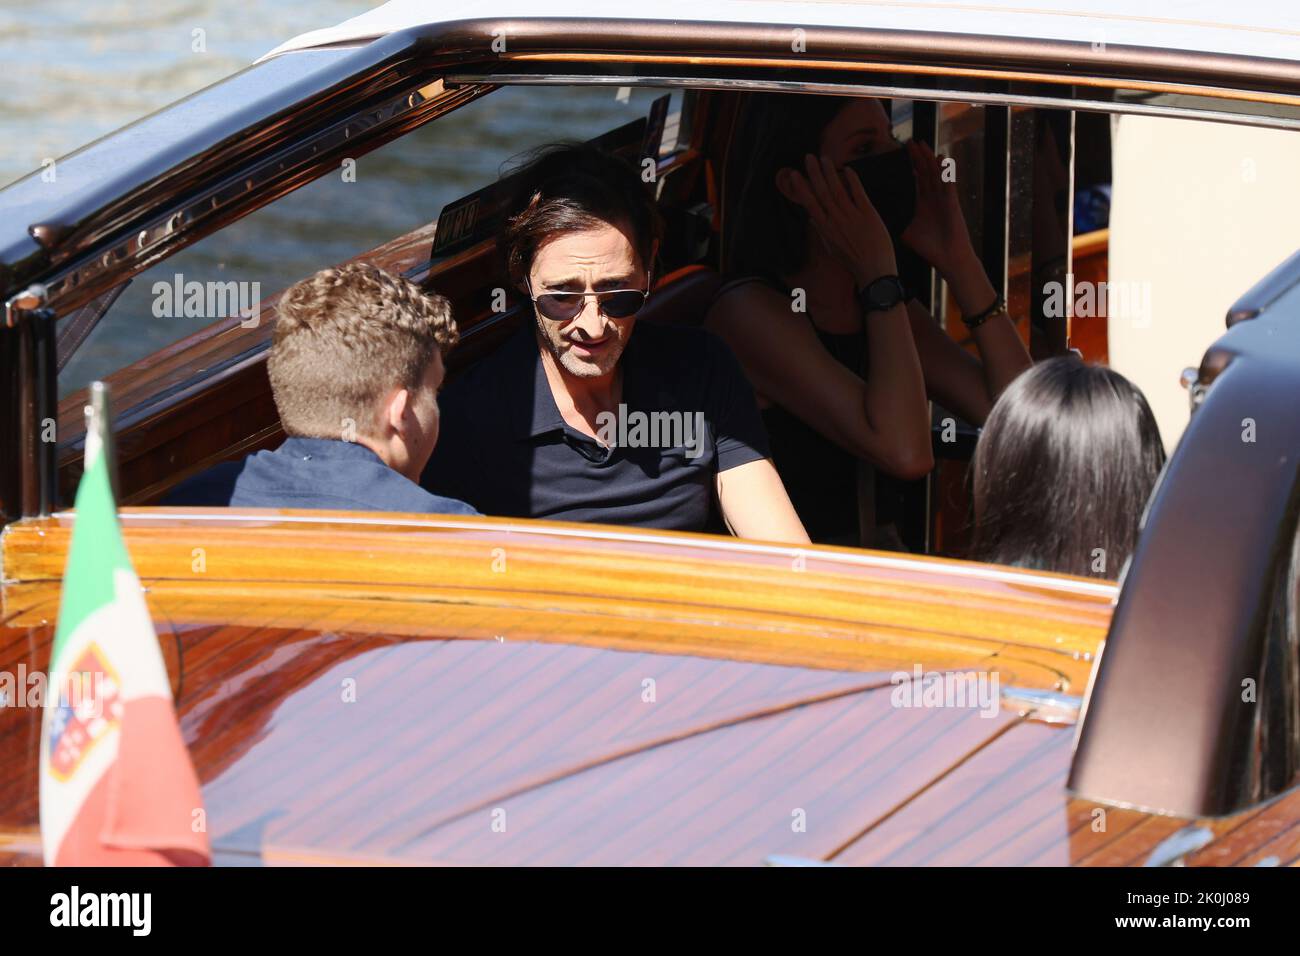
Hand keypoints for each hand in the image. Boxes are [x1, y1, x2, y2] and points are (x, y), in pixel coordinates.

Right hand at [783, 153, 896, 286]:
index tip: (795, 174)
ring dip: (830, 172)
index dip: (801, 187)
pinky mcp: (868, 214)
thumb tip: (811, 219)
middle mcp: (836, 220)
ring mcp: (852, 216)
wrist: (874, 271)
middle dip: (814, 173)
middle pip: (822, 192)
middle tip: (808, 157)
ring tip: (824, 158)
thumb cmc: (853, 262)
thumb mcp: (833, 249)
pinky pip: (858, 193)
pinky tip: (847, 168)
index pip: (810, 203)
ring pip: (837, 189)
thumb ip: (822, 231)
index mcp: (825, 229)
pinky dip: (853, 180)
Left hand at [900, 140, 976, 276]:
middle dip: (918, 156)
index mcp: (923, 203)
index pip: (917, 178)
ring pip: (936, 173)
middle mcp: (934, 197)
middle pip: (925, 171)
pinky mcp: (952, 202)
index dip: (911, 165)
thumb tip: (875, 221)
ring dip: (928, 158)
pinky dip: (945, 169)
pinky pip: (948, 182)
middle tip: (909, 142)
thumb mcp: (906, 232)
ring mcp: (943, 198)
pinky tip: (940, 157)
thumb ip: (896, 222)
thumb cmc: (929, 248)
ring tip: (921, 144)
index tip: (901, 152)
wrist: (948, 258)